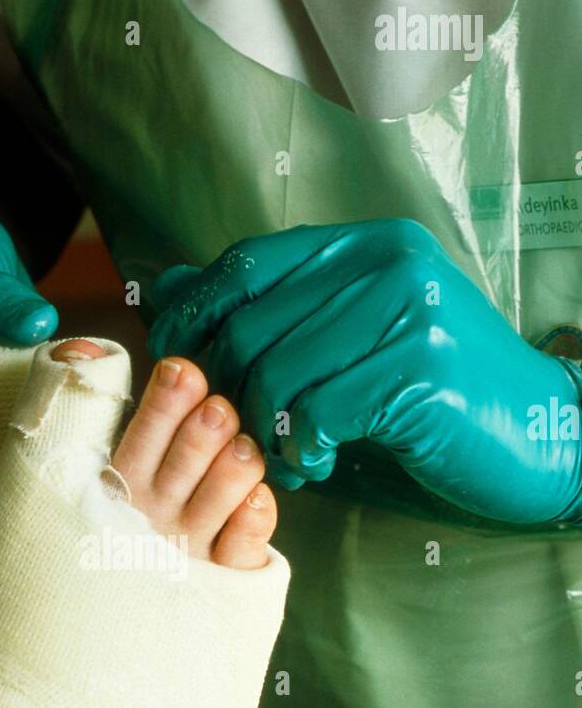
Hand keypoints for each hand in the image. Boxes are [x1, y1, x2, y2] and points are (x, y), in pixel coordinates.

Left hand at [148, 219, 581, 523]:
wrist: (542, 432)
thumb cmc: (437, 391)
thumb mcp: (349, 338)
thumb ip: (269, 310)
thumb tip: (167, 285)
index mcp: (366, 245)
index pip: (245, 264)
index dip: (194, 314)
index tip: (175, 360)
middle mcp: (387, 264)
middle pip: (250, 326)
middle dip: (228, 392)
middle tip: (238, 433)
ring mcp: (409, 312)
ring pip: (277, 374)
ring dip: (263, 432)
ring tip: (282, 457)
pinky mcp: (420, 370)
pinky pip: (317, 413)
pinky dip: (302, 450)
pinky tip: (318, 462)